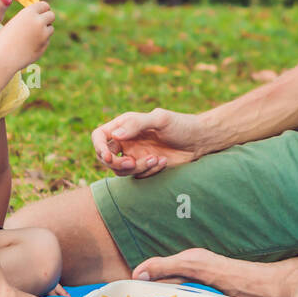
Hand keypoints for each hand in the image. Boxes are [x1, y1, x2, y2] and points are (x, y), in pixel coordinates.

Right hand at [0, 1, 53, 72]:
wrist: (3, 58)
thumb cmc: (4, 40)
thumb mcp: (14, 23)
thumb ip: (27, 18)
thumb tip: (38, 14)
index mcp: (29, 13)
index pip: (44, 5)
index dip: (43, 9)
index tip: (42, 12)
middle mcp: (38, 22)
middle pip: (51, 15)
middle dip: (48, 18)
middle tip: (42, 22)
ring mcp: (43, 35)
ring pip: (50, 29)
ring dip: (45, 30)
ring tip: (30, 36)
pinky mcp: (44, 46)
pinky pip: (46, 40)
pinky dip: (41, 42)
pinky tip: (29, 46)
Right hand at [91, 108, 207, 178]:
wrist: (199, 140)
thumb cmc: (181, 125)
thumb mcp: (160, 119)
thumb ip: (137, 125)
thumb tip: (115, 135)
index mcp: (125, 125)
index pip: (100, 136)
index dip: (98, 146)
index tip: (108, 155)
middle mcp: (126, 141)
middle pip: (105, 157)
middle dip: (116, 163)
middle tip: (131, 163)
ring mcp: (135, 155)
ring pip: (121, 170)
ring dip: (137, 168)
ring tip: (156, 159)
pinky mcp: (145, 167)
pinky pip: (137, 176)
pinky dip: (148, 172)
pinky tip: (163, 162)